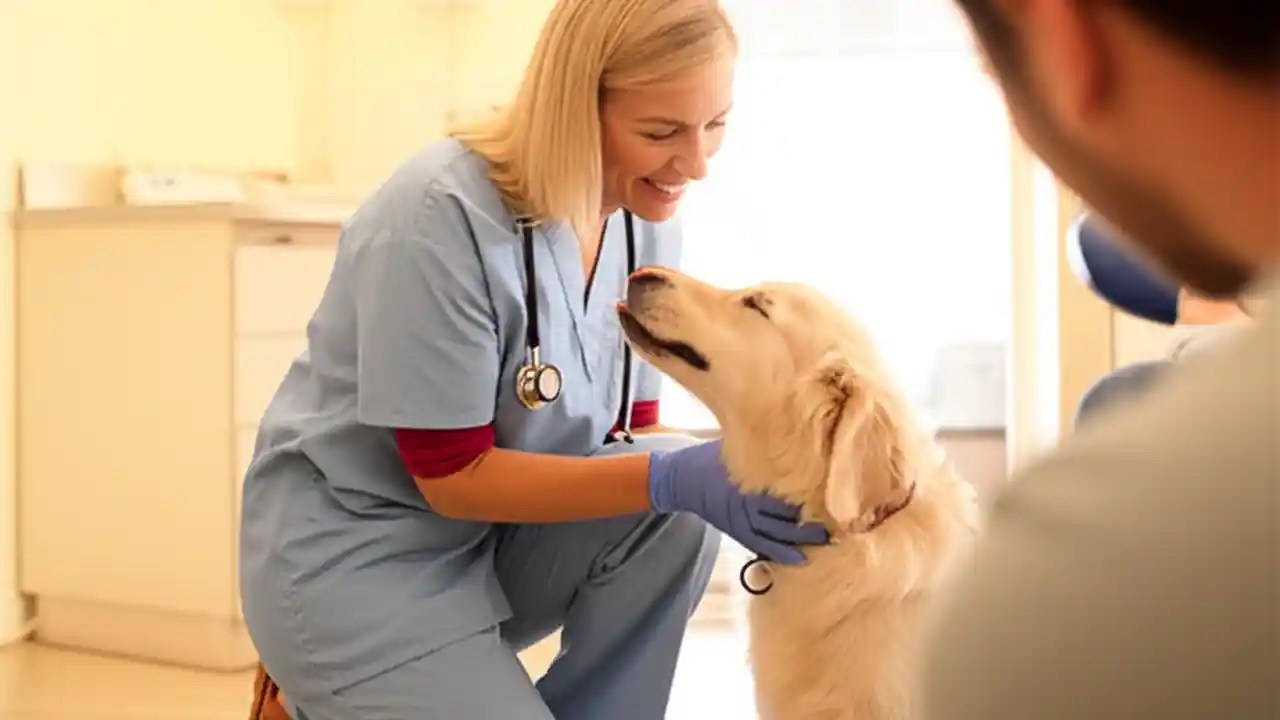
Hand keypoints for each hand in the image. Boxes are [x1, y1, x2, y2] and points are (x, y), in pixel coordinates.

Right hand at [647, 439, 828, 564]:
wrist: (682, 478)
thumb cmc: (712, 455)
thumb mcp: (735, 443)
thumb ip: (763, 444)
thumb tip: (797, 432)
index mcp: (749, 481)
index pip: (786, 492)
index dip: (811, 497)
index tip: (835, 498)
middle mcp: (746, 504)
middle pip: (785, 518)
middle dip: (812, 524)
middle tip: (840, 526)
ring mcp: (740, 521)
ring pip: (775, 536)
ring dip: (801, 541)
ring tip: (827, 543)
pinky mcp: (736, 531)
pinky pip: (760, 545)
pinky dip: (779, 553)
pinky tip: (798, 558)